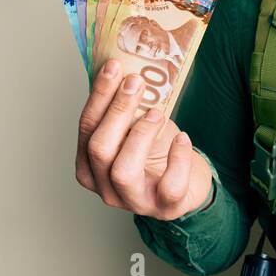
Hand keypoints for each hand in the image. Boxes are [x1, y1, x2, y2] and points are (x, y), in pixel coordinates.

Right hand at [75, 58, 213, 219]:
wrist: (189, 183)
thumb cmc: (158, 153)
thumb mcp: (136, 127)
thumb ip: (125, 106)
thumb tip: (123, 67)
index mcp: (90, 166)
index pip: (86, 128)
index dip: (99, 96)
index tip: (113, 68)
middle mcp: (106, 187)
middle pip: (99, 148)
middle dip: (117, 111)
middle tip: (135, 82)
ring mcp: (134, 201)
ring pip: (123, 170)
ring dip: (140, 135)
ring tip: (157, 112)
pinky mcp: (166, 208)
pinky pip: (169, 186)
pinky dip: (177, 158)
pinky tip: (183, 137)